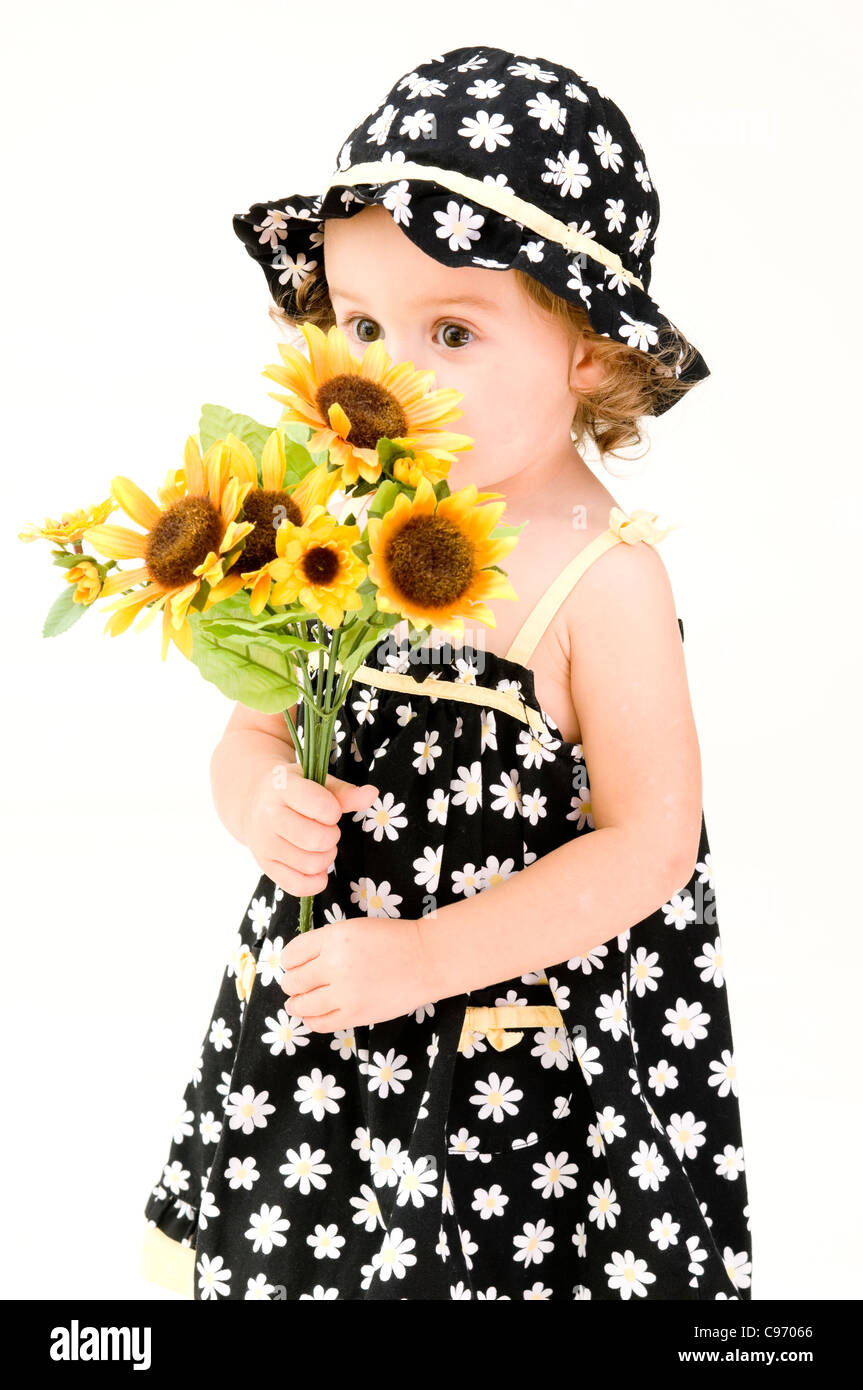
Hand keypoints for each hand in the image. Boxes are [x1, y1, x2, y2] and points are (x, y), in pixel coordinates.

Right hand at [244, 763, 378, 897]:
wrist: (253, 802)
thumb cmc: (294, 791)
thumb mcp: (317, 783)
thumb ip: (345, 792)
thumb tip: (372, 794)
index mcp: (283, 788)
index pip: (322, 807)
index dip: (334, 812)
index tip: (328, 809)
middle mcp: (269, 816)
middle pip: (318, 840)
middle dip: (332, 836)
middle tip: (325, 829)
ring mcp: (263, 843)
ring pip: (312, 864)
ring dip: (326, 857)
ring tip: (319, 845)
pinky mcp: (265, 866)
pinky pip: (298, 886)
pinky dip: (315, 881)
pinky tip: (315, 867)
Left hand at [279, 916, 431, 1031]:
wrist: (426, 959)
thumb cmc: (392, 940)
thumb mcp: (354, 928)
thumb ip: (325, 943)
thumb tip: (298, 963)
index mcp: (334, 937)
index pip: (292, 954)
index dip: (289, 961)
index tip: (293, 965)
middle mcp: (335, 965)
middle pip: (293, 981)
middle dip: (291, 983)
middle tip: (296, 984)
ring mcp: (344, 993)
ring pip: (302, 1004)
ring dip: (296, 1004)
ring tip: (297, 1002)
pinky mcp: (355, 1014)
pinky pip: (321, 1023)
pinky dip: (311, 1020)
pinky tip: (313, 1014)